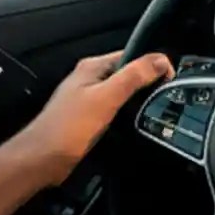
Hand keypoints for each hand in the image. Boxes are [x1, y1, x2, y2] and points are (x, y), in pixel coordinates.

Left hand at [8, 51, 173, 185]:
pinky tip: (138, 124)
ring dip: (138, 100)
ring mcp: (89, 100)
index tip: (172, 80)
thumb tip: (160, 59)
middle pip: (128, 74)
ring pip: (122, 93)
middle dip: (148, 83)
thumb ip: (133, 77)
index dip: (153, 64)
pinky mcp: (90, 119)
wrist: (42, 159)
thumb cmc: (70, 127)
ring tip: (158, 110)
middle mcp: (90, 80)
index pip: (131, 55)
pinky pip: (116, 110)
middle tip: (169, 97)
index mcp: (93, 67)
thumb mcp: (106, 97)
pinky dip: (128, 114)